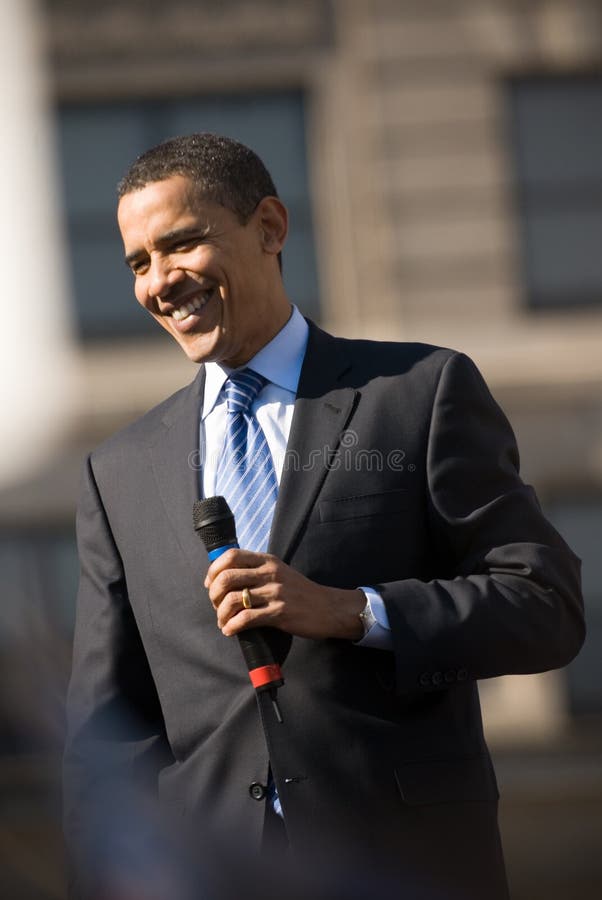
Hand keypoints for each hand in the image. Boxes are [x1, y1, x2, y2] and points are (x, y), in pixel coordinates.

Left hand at [204, 549, 365, 640]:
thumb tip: (226, 578)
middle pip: (226, 578)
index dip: (214, 570)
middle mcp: (270, 573)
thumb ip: (257, 570)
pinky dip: (232, 627)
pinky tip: (230, 630)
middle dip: (214, 595)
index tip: (211, 584)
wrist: (329, 608)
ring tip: (223, 622)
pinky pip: (246, 619)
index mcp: (267, 560)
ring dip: (221, 614)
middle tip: (217, 606)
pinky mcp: (279, 613)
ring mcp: (275, 592)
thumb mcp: (280, 572)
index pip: (230, 556)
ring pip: (232, 600)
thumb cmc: (301, 592)